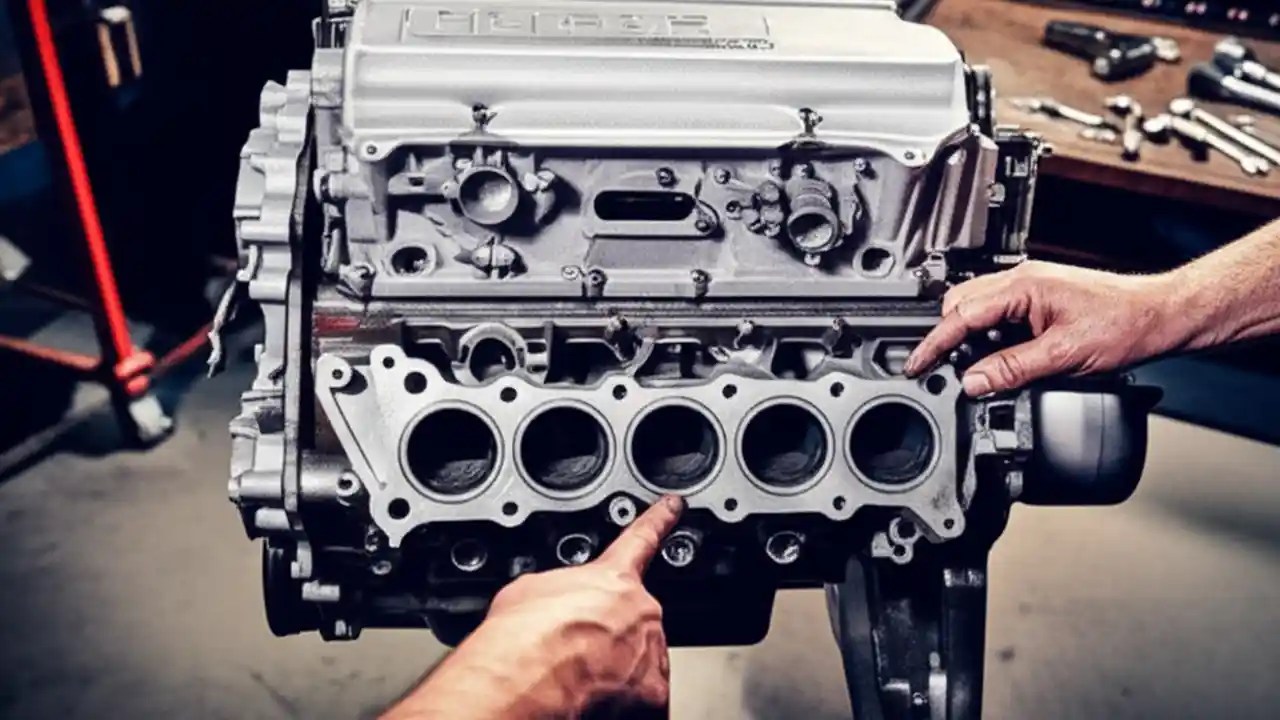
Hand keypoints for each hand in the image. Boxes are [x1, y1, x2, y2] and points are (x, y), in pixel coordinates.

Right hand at [383, 495, 684, 719]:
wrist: (528, 677)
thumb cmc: (524, 635)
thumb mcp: (531, 589)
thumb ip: (561, 588)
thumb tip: (554, 601)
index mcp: (613, 577)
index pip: (642, 538)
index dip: (659, 520)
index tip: (674, 507)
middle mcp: (641, 611)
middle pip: (635, 621)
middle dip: (611, 637)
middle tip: (577, 654)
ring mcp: (651, 653)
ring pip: (640, 663)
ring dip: (616, 673)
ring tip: (579, 681)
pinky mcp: (654, 696)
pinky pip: (644, 702)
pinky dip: (623, 706)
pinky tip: (593, 702)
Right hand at [904, 261, 1183, 395]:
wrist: (1160, 315)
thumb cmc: (1125, 325)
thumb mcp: (1063, 356)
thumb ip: (1012, 369)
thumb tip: (973, 381)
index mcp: (1023, 286)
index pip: (961, 314)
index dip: (934, 343)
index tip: (916, 364)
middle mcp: (1022, 279)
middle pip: (960, 305)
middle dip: (947, 337)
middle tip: (943, 369)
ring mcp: (1030, 286)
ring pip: (977, 308)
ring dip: (970, 337)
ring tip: (974, 367)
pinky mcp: (1039, 297)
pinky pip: (998, 312)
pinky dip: (989, 335)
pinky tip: (999, 356)